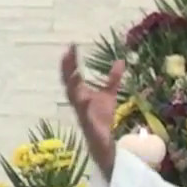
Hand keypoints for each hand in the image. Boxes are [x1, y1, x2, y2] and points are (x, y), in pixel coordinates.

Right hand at [60, 44, 124, 178]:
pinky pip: (85, 115)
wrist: (103, 140)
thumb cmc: (102, 117)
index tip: (72, 46)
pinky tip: (86, 99)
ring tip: (74, 73)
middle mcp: (77, 102)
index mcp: (80, 93)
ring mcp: (81, 113)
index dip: (71, 61)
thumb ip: (113, 79)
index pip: (72, 74)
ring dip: (72, 86)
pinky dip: (84, 107)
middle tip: (67, 54)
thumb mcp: (110, 95)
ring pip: (73, 98)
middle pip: (68, 83)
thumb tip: (120, 61)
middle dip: (67, 69)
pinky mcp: (89, 125)